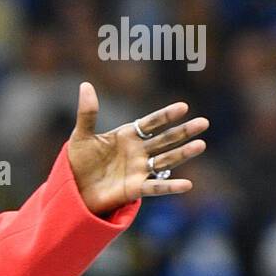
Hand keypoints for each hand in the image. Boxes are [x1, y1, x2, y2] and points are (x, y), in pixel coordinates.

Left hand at [67, 82, 208, 215]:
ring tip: (201, 145)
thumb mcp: (81, 136)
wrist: (72, 189)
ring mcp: (138, 170)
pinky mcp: (135, 189)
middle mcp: (138, 152)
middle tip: (203, 123)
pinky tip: (187, 185)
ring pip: (165, 160)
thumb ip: (87, 113)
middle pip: (165, 140)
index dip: (166, 116)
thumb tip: (85, 85)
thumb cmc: (78, 161)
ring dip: (183, 154)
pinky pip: (155, 187)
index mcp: (127, 136)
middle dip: (183, 132)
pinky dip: (170, 186)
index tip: (183, 107)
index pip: (150, 123)